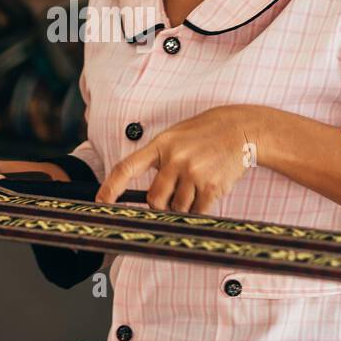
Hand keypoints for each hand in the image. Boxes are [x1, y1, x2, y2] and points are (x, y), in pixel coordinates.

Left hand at [96, 105, 256, 213]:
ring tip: (197, 184)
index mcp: (161, 144)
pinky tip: (208, 189)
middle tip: (176, 191)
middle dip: (162, 203)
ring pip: (177, 208)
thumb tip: (146, 196)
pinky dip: (200, 207)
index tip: (100, 202)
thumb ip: (158, 160)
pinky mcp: (211, 186)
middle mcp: (175, 159)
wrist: (239, 129)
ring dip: (184, 205)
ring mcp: (193, 173)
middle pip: (154, 199)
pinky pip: (197, 211)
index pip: (127, 168)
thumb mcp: (175, 137)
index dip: (110, 188)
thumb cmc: (204, 134)